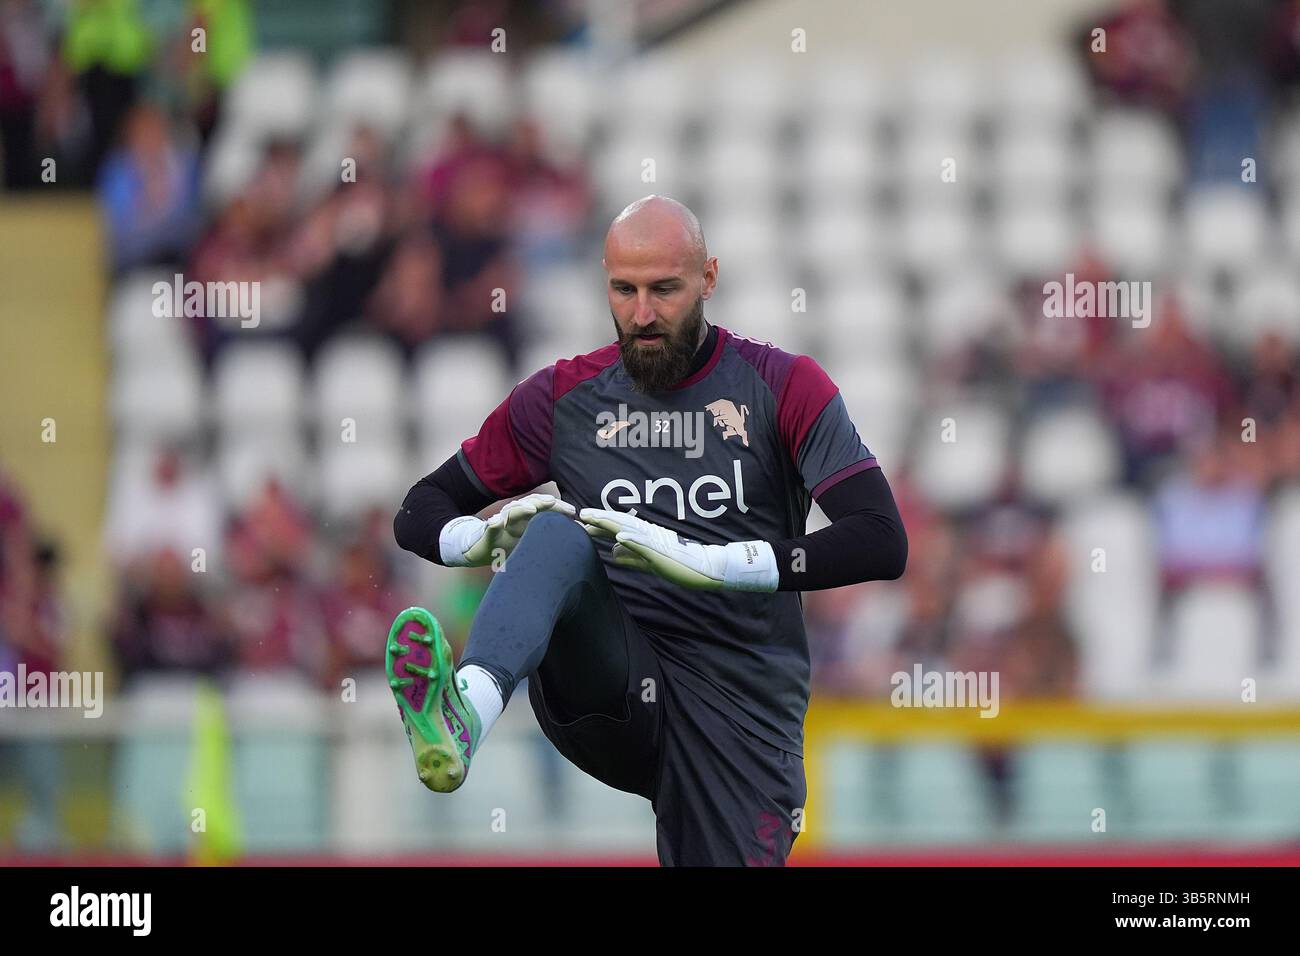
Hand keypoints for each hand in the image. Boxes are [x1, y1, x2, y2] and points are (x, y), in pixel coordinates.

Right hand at [441, 493, 575, 566]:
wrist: (481, 550)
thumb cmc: (509, 545)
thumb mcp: (532, 541)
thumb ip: (551, 537)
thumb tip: (578, 535)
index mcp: (528, 518)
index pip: (544, 508)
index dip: (558, 507)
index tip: (573, 511)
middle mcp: (515, 516)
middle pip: (529, 504)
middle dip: (542, 502)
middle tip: (552, 501)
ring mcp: (501, 522)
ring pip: (511, 512)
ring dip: (521, 509)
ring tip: (531, 508)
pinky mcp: (488, 532)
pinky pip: (490, 527)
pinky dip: (494, 524)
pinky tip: (497, 522)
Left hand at [578, 508, 777, 592]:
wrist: (704, 569)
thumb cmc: (678, 565)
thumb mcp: (648, 562)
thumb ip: (630, 557)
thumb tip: (612, 552)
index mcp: (644, 536)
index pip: (618, 527)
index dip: (600, 524)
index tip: (581, 521)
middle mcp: (647, 534)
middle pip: (619, 523)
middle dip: (599, 518)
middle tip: (579, 514)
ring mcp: (654, 541)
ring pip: (628, 528)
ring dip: (609, 523)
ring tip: (591, 518)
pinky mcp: (661, 551)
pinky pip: (644, 544)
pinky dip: (631, 539)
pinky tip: (617, 536)